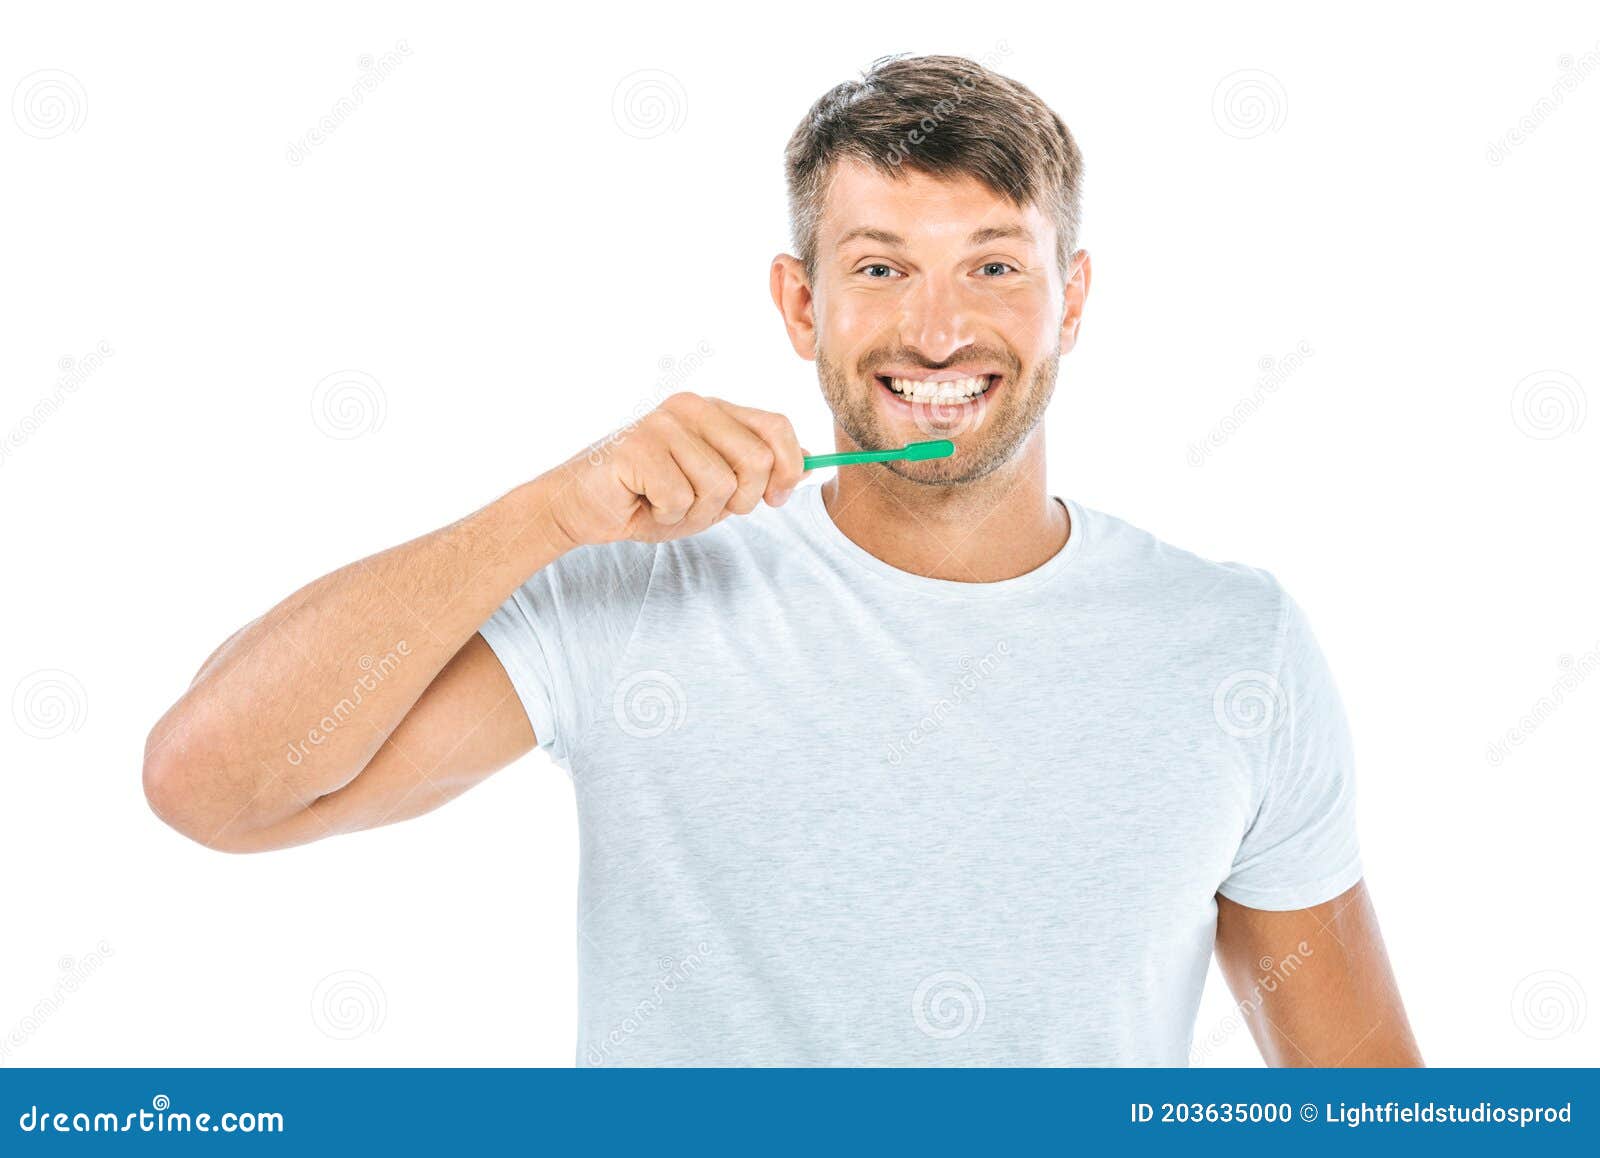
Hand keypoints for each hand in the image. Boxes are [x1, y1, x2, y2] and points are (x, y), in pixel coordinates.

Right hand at [543, 393, 808, 546]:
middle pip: (757, 460)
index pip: (776, 427)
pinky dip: (666, 516)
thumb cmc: (650, 498)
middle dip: (741, 500)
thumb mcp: (715, 488)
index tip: (776, 499)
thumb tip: (811, 460)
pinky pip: (680, 497)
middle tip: (706, 508)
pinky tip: (645, 504)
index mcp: (714, 410)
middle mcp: (690, 407)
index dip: (789, 468)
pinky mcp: (637, 447)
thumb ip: (757, 471)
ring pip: (719, 485)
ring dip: (697, 513)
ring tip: (667, 504)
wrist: (584, 508)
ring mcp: (662, 424)